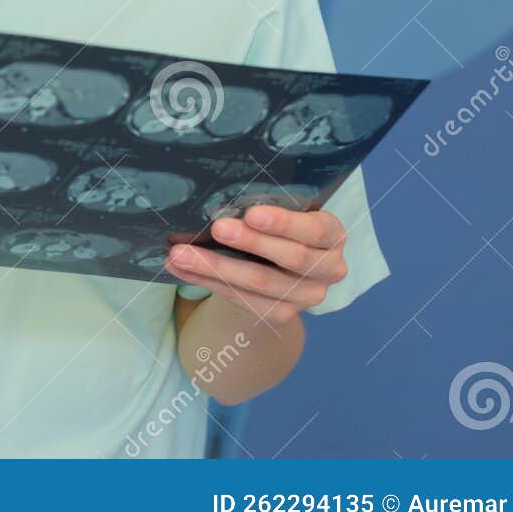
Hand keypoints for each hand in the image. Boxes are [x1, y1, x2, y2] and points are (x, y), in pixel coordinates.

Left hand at [166, 205, 348, 324]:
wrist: (276, 271)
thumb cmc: (276, 229)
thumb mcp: (281, 215)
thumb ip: (263, 209)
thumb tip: (216, 197)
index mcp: (332, 235)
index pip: (314, 230)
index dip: (284, 224)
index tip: (251, 214)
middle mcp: (328, 269)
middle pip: (290, 258)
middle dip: (250, 242)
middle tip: (216, 228)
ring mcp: (307, 296)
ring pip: (260, 283)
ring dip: (215, 266)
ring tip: (180, 253)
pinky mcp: (281, 314)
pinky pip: (241, 298)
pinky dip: (207, 281)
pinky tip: (180, 268)